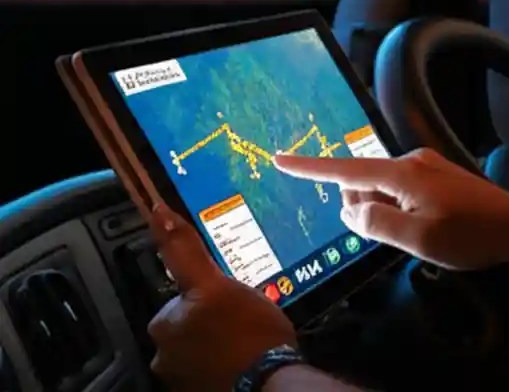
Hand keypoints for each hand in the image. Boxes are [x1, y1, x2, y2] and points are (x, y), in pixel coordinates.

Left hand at [146, 203, 296, 391]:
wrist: (272, 383)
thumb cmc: (247, 333)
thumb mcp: (216, 283)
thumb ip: (184, 252)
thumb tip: (158, 212)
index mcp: (165, 327)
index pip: (177, 304)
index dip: (201, 298)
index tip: (225, 302)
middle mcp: (165, 358)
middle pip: (186, 330)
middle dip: (207, 324)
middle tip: (241, 317)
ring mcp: (185, 382)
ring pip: (200, 353)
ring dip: (217, 346)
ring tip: (249, 340)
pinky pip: (213, 375)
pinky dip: (226, 368)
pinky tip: (247, 361)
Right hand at [273, 148, 508, 269]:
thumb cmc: (469, 235)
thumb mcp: (416, 238)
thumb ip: (375, 222)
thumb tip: (349, 208)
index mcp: (401, 173)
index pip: (344, 169)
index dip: (309, 168)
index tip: (279, 159)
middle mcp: (411, 162)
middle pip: (364, 182)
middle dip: (363, 208)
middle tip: (400, 236)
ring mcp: (427, 167)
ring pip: (384, 189)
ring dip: (386, 213)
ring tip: (421, 235)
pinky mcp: (438, 176)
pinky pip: (402, 191)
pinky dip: (400, 210)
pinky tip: (426, 228)